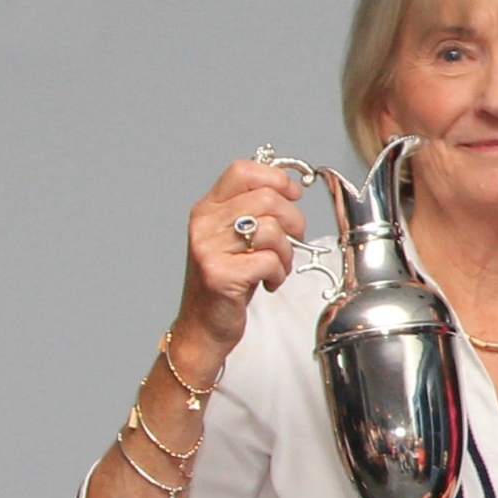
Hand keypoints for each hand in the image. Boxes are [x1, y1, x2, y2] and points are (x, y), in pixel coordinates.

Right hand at [169, 159, 312, 376]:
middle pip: (266, 198)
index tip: (294, 195)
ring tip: (278, 267)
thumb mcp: (237, 239)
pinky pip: (268, 261)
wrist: (203, 327)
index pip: (242, 171)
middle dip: (293, 220)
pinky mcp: (219, 275)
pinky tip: (269, 282)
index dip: (276, 178)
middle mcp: (204, 224)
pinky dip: (279, 274)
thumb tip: (288, 186)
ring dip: (287, 252)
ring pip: (271, 230)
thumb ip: (253, 211)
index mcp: (208, 208)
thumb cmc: (228, 282)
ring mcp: (209, 249)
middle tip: (293, 240)